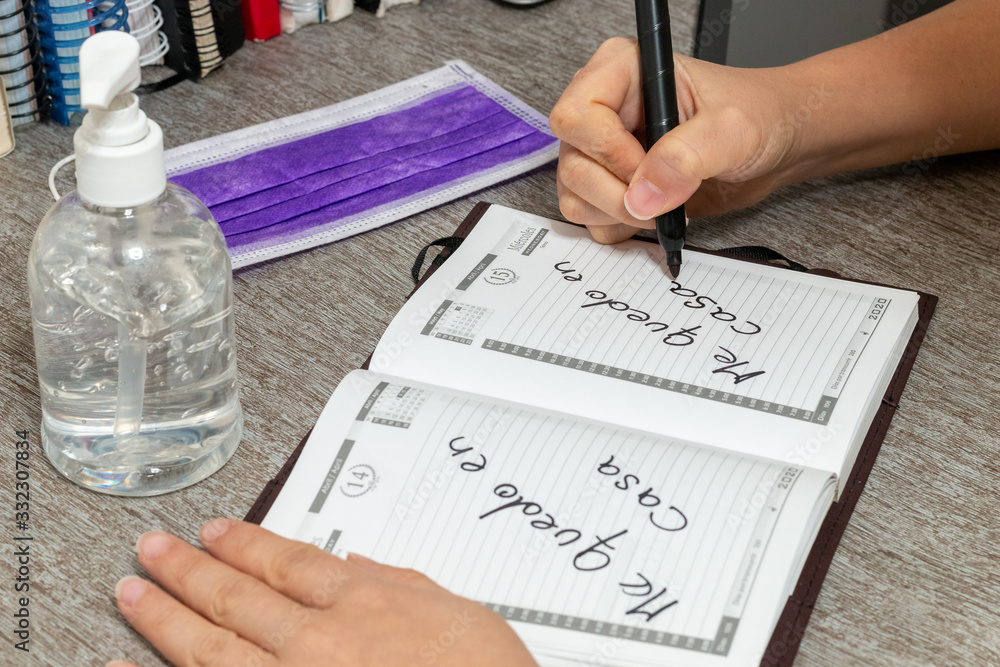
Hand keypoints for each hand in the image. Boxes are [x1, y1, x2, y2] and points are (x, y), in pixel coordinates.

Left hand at [110, 519, 537, 666]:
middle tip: (153, 549)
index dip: (246, 543)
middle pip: (239, 598)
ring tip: (130, 592)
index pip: (289, 563)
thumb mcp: (459, 614)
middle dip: (189, 570)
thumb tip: (358, 566)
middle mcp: (322, 643)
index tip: (217, 531)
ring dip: (165, 616)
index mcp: (366, 604)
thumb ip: (402, 586)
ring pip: (212, 647)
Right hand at [549, 38, 799, 242]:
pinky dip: (621, 228)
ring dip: (617, 214)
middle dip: (616, 193)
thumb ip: (688, 156)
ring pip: (574, 197)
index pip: (576, 115)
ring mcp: (603, 153)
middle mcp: (604, 111)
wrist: (775, 145)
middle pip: (571, 164)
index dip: (608, 151)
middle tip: (661, 198)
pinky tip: (657, 214)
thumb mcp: (732, 128)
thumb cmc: (758, 114)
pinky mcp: (612, 186)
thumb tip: (642, 196)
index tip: (646, 169)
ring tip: (663, 206)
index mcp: (622, 72)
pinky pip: (591, 220)